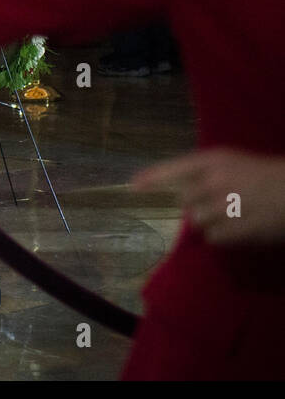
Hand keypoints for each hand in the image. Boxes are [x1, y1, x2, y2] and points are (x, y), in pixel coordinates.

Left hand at [133, 148, 284, 244]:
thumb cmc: (266, 174)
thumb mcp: (233, 162)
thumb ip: (205, 173)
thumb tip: (179, 193)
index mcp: (215, 161)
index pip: (175, 168)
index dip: (153, 177)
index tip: (134, 186)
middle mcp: (215, 182)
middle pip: (184, 201)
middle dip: (194, 204)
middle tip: (215, 202)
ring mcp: (226, 207)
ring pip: (197, 221)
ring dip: (208, 221)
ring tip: (230, 214)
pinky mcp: (238, 229)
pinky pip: (214, 237)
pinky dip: (221, 235)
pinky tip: (238, 226)